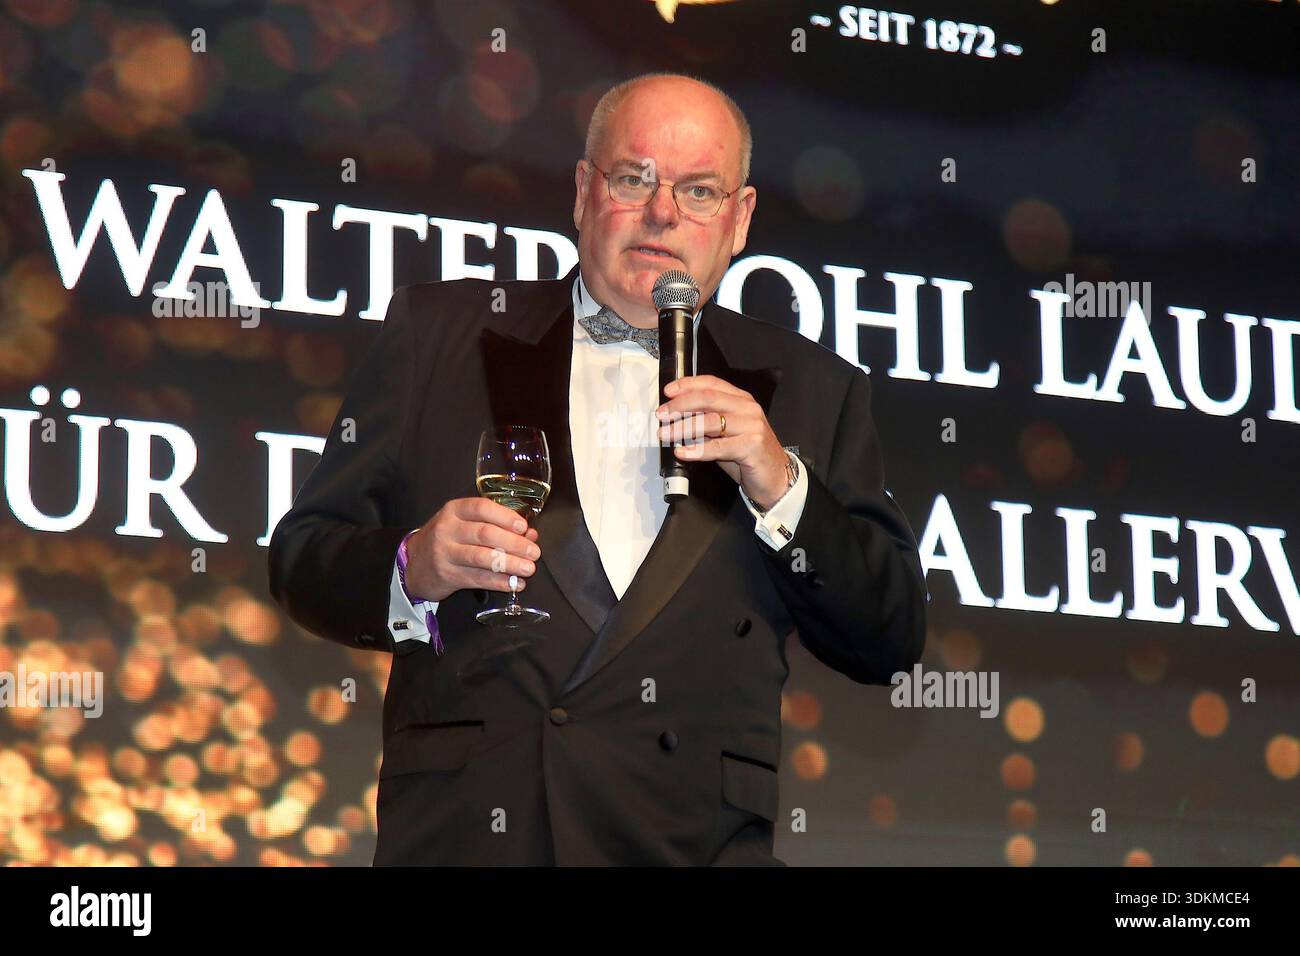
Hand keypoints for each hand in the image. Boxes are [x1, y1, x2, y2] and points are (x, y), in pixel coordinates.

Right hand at [403, 498, 540, 601]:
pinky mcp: (448, 575)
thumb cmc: (447, 539)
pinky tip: (515, 583)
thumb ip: (496, 525)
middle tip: (534, 552)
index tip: (524, 527)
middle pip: (485, 534)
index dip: (505, 517)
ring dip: (509, 564)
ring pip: (482, 558)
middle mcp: (448, 529)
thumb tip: (530, 534)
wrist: (414, 563)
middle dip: (514, 544)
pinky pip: (478, 579)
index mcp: (454, 510)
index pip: (481, 508)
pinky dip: (499, 582)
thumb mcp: (464, 524)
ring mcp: (446, 553)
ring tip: (528, 569)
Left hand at [655, 374, 789, 509]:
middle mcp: (747, 409)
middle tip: (662, 415)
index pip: (711, 383)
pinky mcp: (752, 446)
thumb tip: (676, 418)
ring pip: (710, 421)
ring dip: (683, 428)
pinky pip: (719, 446)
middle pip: (708, 398)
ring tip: (666, 435)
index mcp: (741, 400)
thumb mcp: (725, 433)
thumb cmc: (747, 454)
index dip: (687, 385)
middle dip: (680, 406)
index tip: (667, 392)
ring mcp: (752, 426)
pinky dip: (697, 450)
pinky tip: (683, 452)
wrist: (775, 476)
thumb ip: (705, 422)